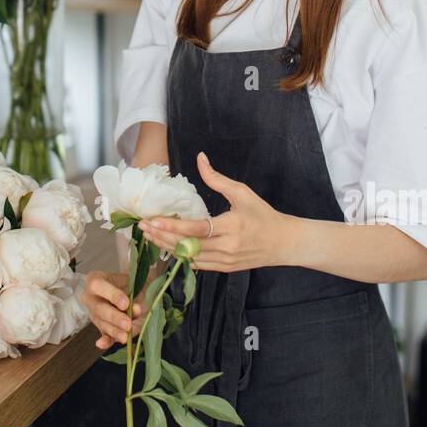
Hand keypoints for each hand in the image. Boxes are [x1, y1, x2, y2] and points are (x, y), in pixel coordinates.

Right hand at [81, 270, 149, 349]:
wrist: (141, 291)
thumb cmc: (135, 284)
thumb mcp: (137, 285)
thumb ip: (136, 296)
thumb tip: (135, 310)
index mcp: (96, 280)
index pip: (98, 285)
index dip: (112, 295)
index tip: (126, 303)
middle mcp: (91, 297)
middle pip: (98, 308)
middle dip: (114, 317)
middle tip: (127, 323)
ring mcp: (94, 314)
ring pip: (101, 323)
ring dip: (114, 331)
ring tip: (125, 336)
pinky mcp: (102, 328)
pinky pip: (104, 335)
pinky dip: (105, 341)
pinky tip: (103, 344)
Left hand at [138, 150, 288, 271]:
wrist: (283, 243)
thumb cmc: (262, 214)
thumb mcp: (242, 192)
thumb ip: (217, 178)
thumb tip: (200, 158)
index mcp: (231, 226)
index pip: (196, 229)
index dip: (172, 227)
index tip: (152, 221)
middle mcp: (227, 247)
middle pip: (187, 246)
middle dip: (162, 237)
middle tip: (143, 228)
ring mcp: (225, 261)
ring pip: (189, 257)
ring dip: (167, 247)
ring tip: (150, 237)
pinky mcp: (225, 268)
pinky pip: (198, 264)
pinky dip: (181, 255)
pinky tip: (168, 247)